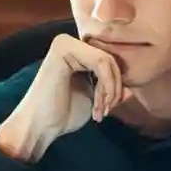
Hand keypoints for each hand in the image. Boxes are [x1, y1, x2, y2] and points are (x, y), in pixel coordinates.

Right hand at [0, 33, 131, 162]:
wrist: (39, 128)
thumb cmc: (63, 115)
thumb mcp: (94, 100)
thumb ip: (111, 90)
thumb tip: (131, 89)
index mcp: (75, 52)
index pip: (110, 61)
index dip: (115, 86)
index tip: (107, 110)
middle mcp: (69, 42)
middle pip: (111, 59)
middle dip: (113, 89)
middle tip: (104, 112)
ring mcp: (65, 43)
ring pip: (108, 61)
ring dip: (110, 91)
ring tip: (100, 112)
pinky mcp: (64, 49)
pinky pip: (101, 61)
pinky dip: (106, 86)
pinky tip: (97, 107)